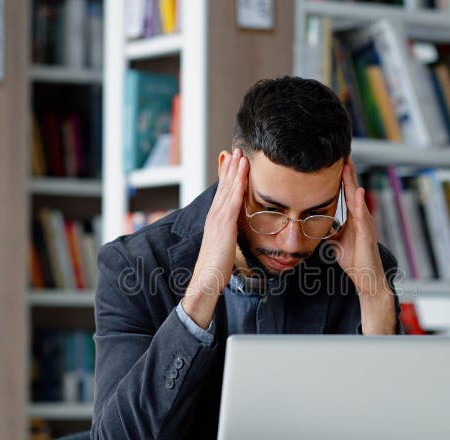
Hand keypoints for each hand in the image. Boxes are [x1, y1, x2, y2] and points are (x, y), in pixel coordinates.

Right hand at [181, 148, 248, 328]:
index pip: (223, 193)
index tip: (234, 162)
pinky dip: (237, 185)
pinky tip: (243, 174)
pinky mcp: (223, 225)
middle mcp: (214, 216)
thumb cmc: (216, 267)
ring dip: (235, 171)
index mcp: (215, 220)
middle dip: (231, 168)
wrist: (206, 280)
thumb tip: (233, 231)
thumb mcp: (225, 245)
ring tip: (240, 155)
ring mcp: (218, 219)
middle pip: (224, 187)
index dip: (228, 176)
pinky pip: (232, 201)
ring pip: (228, 190)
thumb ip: (228, 234)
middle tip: (237, 150)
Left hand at [329, 159, 396, 333]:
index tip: (334, 160)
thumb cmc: (353, 259)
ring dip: (352, 180)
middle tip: (341, 151)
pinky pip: (362, 215)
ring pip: (357, 197)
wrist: (366, 277)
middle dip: (347, 170)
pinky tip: (357, 190)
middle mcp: (361, 215)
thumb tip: (314, 225)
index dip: (340, 176)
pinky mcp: (367, 233)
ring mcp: (365, 223)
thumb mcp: (335, 242)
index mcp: (354, 216)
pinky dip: (360, 202)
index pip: (345, 191)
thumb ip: (329, 230)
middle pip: (352, 188)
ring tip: (347, 163)